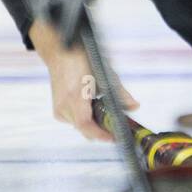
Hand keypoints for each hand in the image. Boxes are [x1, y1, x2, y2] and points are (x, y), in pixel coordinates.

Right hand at [31, 23, 138, 142]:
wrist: (60, 53)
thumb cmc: (81, 59)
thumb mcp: (104, 74)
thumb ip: (120, 94)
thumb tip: (134, 106)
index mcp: (75, 95)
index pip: (85, 124)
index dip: (100, 134)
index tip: (113, 137)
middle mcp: (64, 105)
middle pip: (84, 129)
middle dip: (100, 129)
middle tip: (115, 124)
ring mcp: (58, 109)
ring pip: (79, 127)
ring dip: (92, 122)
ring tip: (99, 106)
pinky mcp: (57, 110)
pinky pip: (74, 122)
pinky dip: (84, 118)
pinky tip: (89, 104)